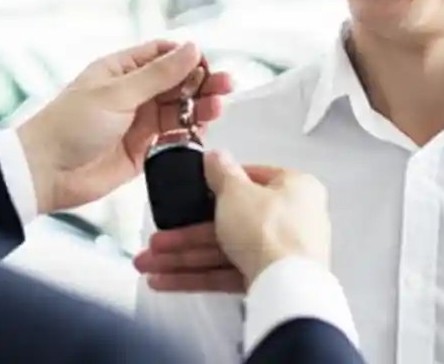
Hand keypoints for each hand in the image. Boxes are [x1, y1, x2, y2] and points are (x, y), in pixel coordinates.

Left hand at [17, 40, 231, 214]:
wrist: (46, 172)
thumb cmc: (69, 126)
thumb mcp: (117, 93)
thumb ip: (159, 75)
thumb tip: (191, 49)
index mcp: (119, 71)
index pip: (161, 55)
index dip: (186, 57)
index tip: (206, 63)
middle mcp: (131, 94)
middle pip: (175, 83)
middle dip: (201, 83)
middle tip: (225, 85)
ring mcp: (137, 122)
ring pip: (178, 110)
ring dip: (199, 108)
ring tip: (217, 108)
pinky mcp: (141, 151)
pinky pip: (173, 138)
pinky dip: (189, 134)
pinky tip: (202, 130)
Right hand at [134, 151, 331, 291]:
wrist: (285, 287)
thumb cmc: (269, 230)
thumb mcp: (236, 191)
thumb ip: (221, 172)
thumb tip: (215, 155)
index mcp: (293, 188)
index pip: (249, 180)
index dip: (215, 186)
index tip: (190, 192)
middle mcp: (291, 220)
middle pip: (228, 221)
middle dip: (185, 234)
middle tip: (157, 240)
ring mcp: (280, 254)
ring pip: (223, 251)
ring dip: (183, 257)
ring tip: (149, 263)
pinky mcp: (268, 281)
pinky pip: (227, 274)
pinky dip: (197, 276)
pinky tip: (165, 280)